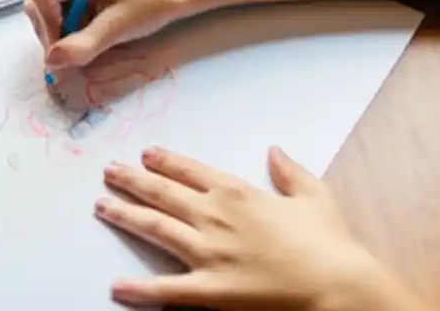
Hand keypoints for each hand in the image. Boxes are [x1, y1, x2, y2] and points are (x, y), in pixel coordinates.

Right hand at [24, 0, 197, 70]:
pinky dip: (74, 30)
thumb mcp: (120, 25)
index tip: (63, 51)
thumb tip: (52, 62)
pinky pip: (66, 13)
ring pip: (50, 11)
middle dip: (52, 32)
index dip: (46, 25)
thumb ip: (85, 43)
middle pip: (40, 3)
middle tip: (73, 54)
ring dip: (64, 34)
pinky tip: (95, 36)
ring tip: (89, 45)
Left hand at [96, 147, 424, 310]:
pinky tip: (116, 286)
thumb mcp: (314, 196)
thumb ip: (290, 171)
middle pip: (161, 193)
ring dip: (124, 215)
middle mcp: (214, 216)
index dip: (163, 161)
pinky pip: (167, 289)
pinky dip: (139, 288)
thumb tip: (274, 149)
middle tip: (109, 171)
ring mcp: (208, 252)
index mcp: (236, 192)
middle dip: (131, 180)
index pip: (189, 170)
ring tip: (102, 206)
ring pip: (154, 227)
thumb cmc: (329, 244)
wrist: (338, 286)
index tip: (145, 154)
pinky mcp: (210, 288)